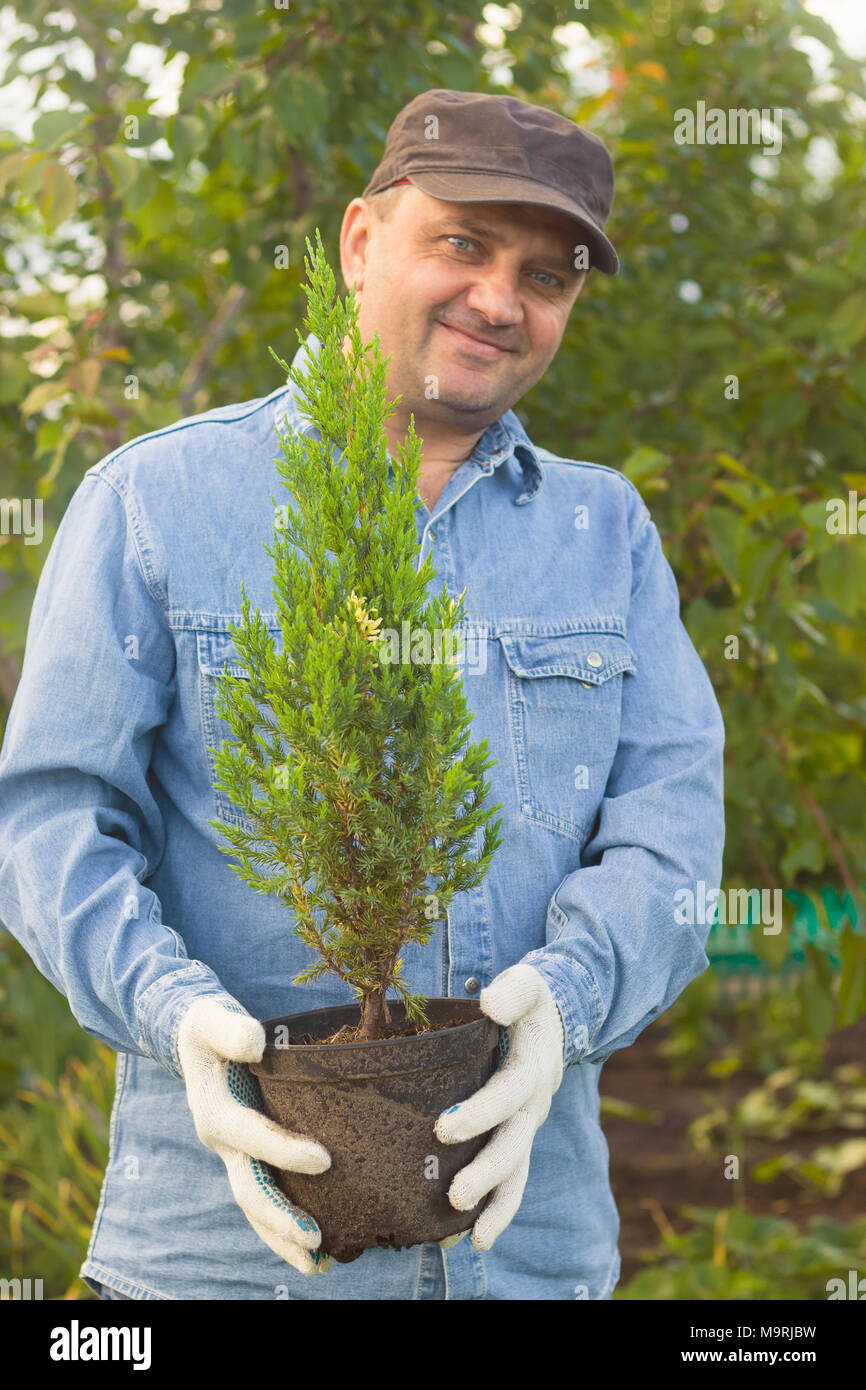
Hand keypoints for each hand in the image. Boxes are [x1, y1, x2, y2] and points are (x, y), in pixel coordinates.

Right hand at [177, 995, 332, 1276]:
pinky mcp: (247, 1159)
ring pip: (255, 1205)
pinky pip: (263, 1198)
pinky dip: (282, 1228)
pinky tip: (315, 1251)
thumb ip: (231, 1028)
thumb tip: (255, 1042)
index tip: (325, 1159)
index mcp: (215, 1112)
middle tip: (315, 1240)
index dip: (284, 1149)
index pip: (251, 1137)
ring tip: (317, 1265)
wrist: (194, 1042)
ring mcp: (233, 1156)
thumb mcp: (211, 1017)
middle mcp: (222, 1142)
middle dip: (280, 1217)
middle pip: (249, 1189)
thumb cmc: (209, 1028)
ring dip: (281, 1237)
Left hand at [434, 963, 564, 1250]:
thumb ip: (512, 991)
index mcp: (532, 1066)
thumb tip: (489, 1003)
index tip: (444, 1126)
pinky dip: (494, 1211)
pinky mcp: (517, 1139)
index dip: (479, 1112)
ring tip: (470, 1238)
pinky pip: (511, 1181)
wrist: (555, 1020)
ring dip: (495, 1206)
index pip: (507, 1093)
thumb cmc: (526, 1001)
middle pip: (514, 1145)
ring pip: (518, 1174)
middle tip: (454, 1195)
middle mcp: (534, 1104)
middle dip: (486, 1172)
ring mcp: (527, 1127)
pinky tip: (467, 1238)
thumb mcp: (526, 984)